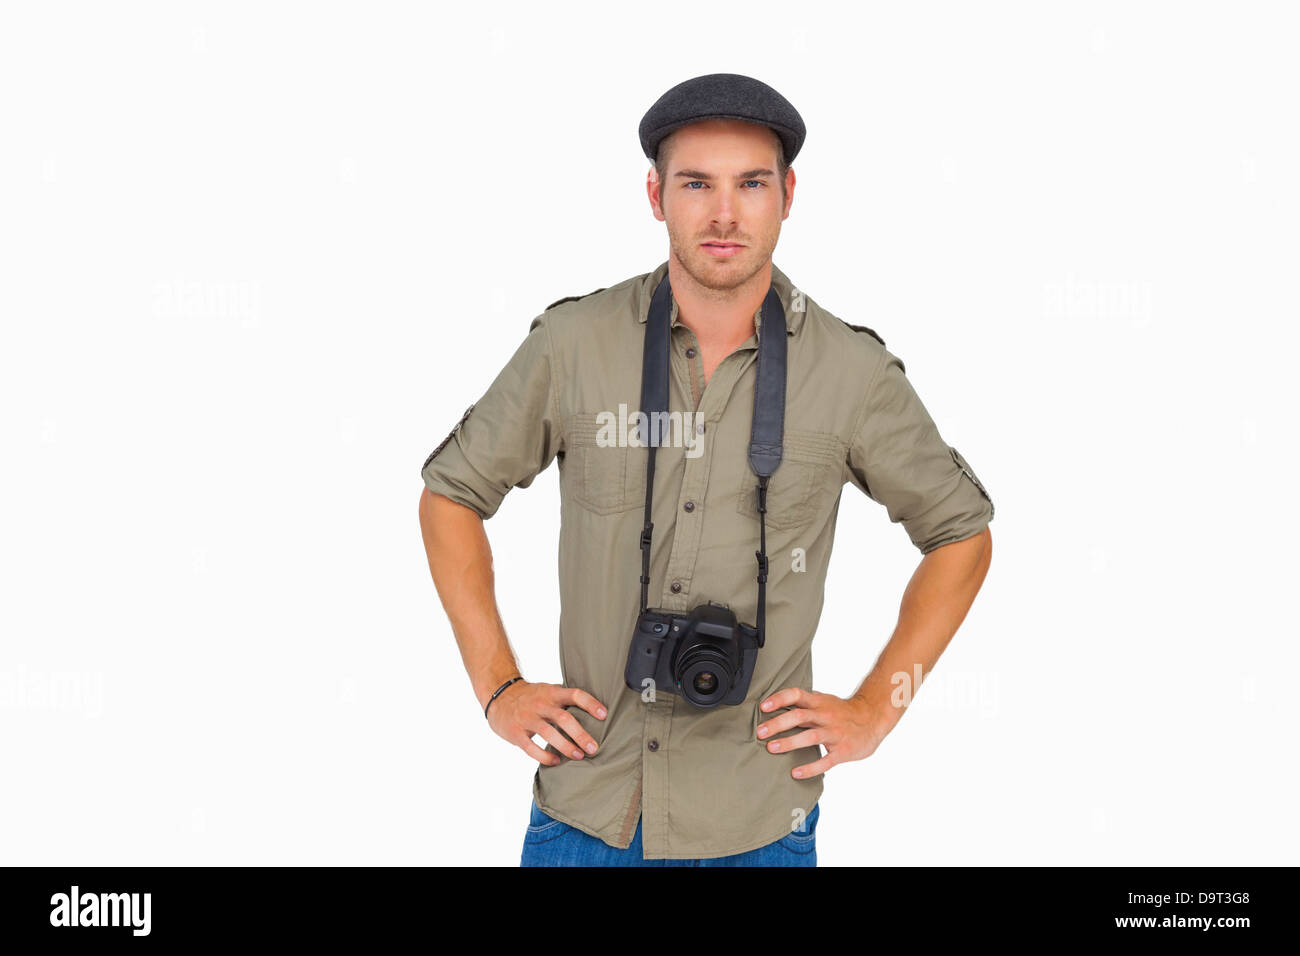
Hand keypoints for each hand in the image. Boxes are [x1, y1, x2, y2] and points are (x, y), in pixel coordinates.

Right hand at [485, 679, 606, 765]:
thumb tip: (596, 711)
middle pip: (564, 718)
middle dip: (581, 734)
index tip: (604, 715)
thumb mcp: (548, 691)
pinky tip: (557, 761)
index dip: (590, 704)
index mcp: (551, 693)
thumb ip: (566, 699)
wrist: (499, 697)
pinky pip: (532, 748)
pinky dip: (545, 757)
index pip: (575, 694)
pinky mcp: (516, 733)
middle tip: (594, 748)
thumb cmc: (531, 697)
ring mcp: (527, 718)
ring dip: (566, 747)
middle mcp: (540, 704)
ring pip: (549, 734)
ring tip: (579, 756)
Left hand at [756, 687, 888, 778]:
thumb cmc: (842, 712)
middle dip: (778, 724)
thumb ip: (804, 704)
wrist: (873, 719)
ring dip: (790, 742)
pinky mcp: (843, 751)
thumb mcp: (824, 701)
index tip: (763, 706)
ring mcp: (835, 733)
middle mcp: (826, 716)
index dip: (779, 699)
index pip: (797, 695)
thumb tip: (776, 704)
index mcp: (819, 702)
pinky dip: (810, 768)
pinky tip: (796, 773)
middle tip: (760, 732)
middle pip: (799, 716)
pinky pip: (825, 761)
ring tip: (772, 748)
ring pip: (810, 737)